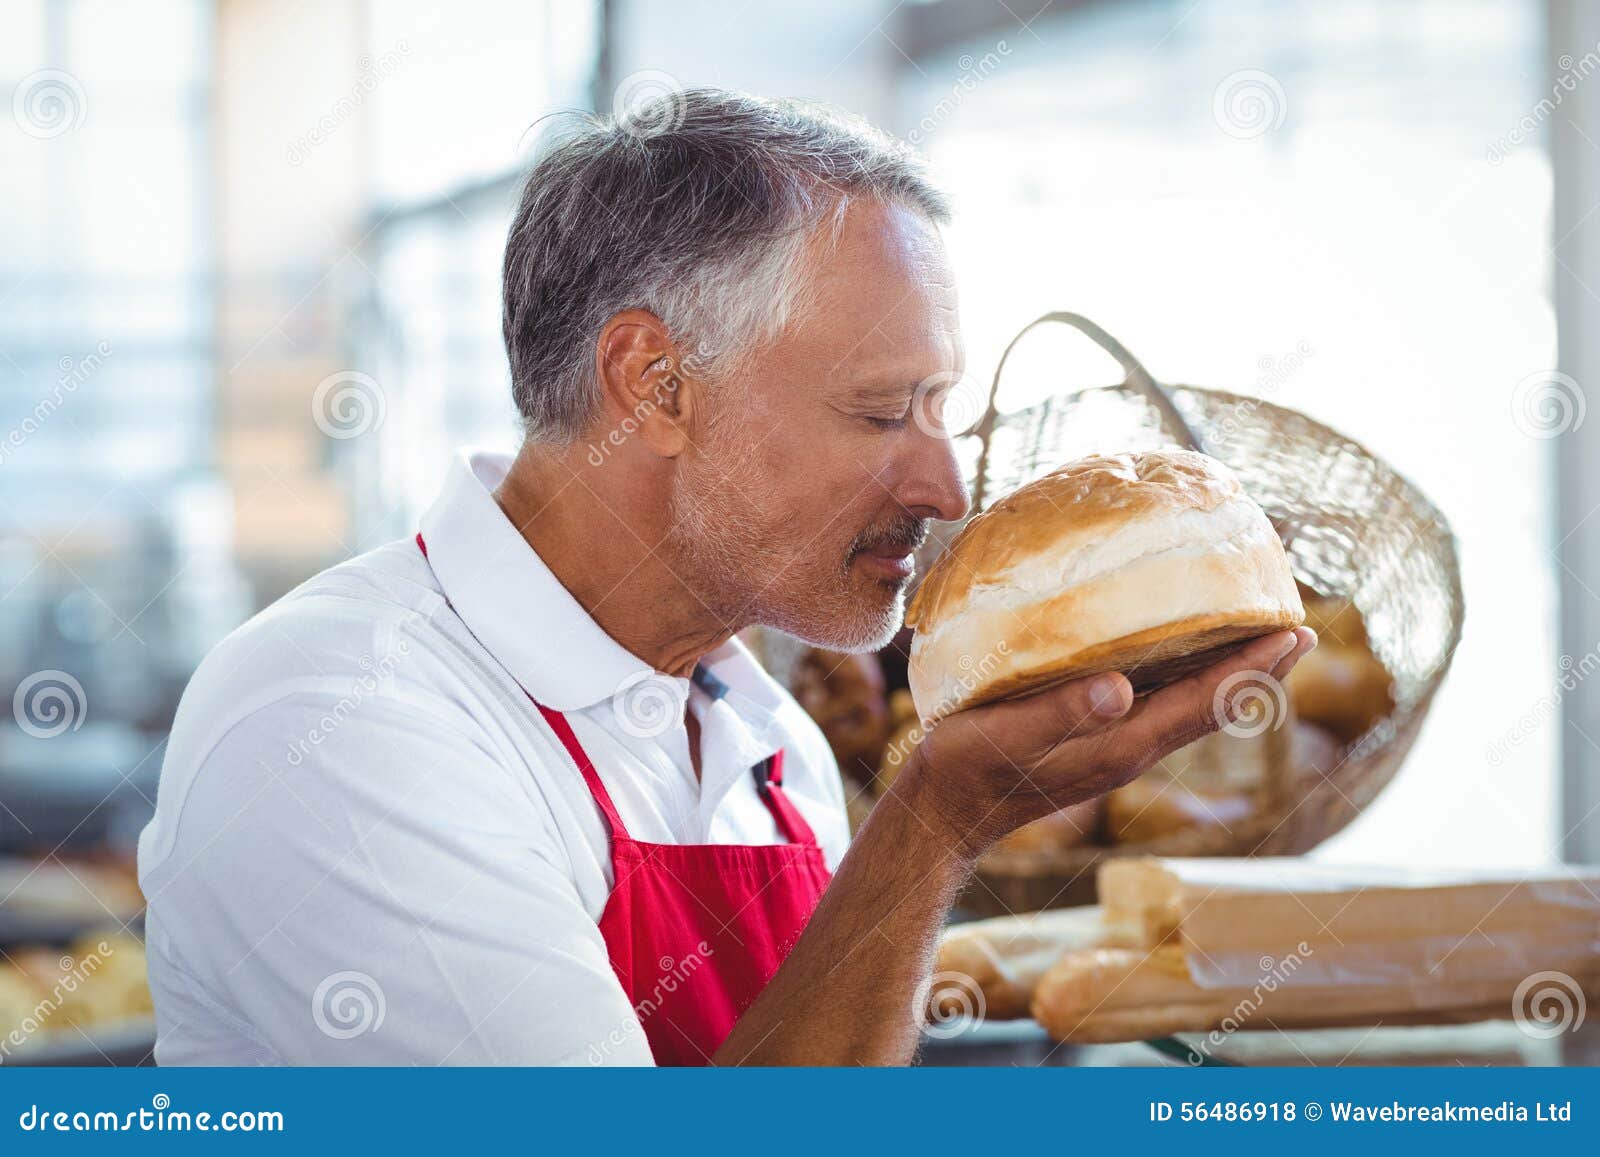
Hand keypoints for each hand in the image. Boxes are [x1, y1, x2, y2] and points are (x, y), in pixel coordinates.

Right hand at [892, 627, 1316, 857]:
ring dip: (1228, 670)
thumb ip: (1063, 713)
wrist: (944, 813)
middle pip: (1213, 703)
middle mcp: (1131, 747)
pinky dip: (1187, 676)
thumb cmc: (969, 768)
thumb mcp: (1010, 735)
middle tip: (1300, 624)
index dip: (1253, 666)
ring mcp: (1115, 746)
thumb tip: (1120, 688)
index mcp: (1122, 743)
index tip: (1298, 631)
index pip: (1206, 700)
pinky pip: (1160, 704)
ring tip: (1256, 633)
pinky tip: (1180, 653)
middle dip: (1257, 666)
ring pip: (1190, 705)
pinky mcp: (1096, 741)